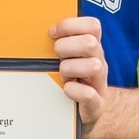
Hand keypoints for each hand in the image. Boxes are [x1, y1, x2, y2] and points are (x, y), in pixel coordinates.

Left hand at [49, 16, 111, 136]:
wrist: (84, 114)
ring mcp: (99, 83)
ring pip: (93, 66)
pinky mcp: (97, 104)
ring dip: (70, 69)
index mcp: (93, 49)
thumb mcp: (68, 59)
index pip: (93, 26)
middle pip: (90, 43)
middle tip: (56, 57)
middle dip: (66, 47)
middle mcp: (99, 62)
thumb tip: (39, 31)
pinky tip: (66, 90)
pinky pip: (89, 94)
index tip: (53, 33)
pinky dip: (74, 91)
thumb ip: (60, 44)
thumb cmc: (73, 82)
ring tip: (62, 76)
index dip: (71, 25)